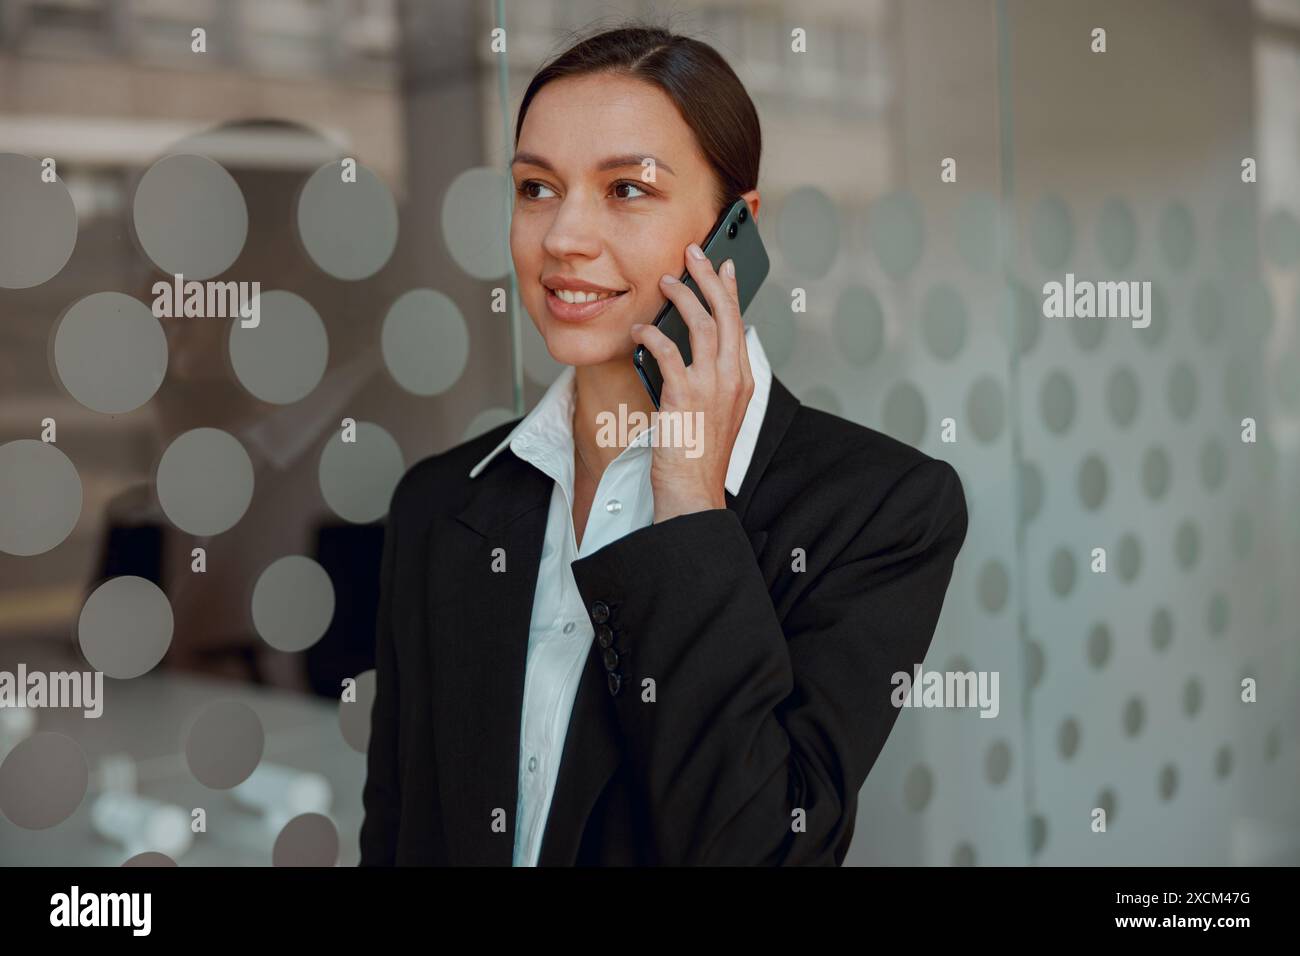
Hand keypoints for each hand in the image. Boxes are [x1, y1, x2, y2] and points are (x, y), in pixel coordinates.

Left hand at [630, 242, 754, 522]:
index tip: (724, 266)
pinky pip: (668, 352)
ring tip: (664, 281)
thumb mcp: (714, 412)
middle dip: (708, 276)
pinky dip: (651, 336)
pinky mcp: (685, 396)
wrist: (694, 492)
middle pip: (724, 312)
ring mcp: (711, 386)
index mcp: (742, 380)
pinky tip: (639, 331)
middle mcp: (732, 378)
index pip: (739, 323)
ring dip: (681, 296)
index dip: (731, 290)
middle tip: (694, 252)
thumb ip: (710, 380)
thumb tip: (689, 350)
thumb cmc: (699, 458)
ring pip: (700, 324)